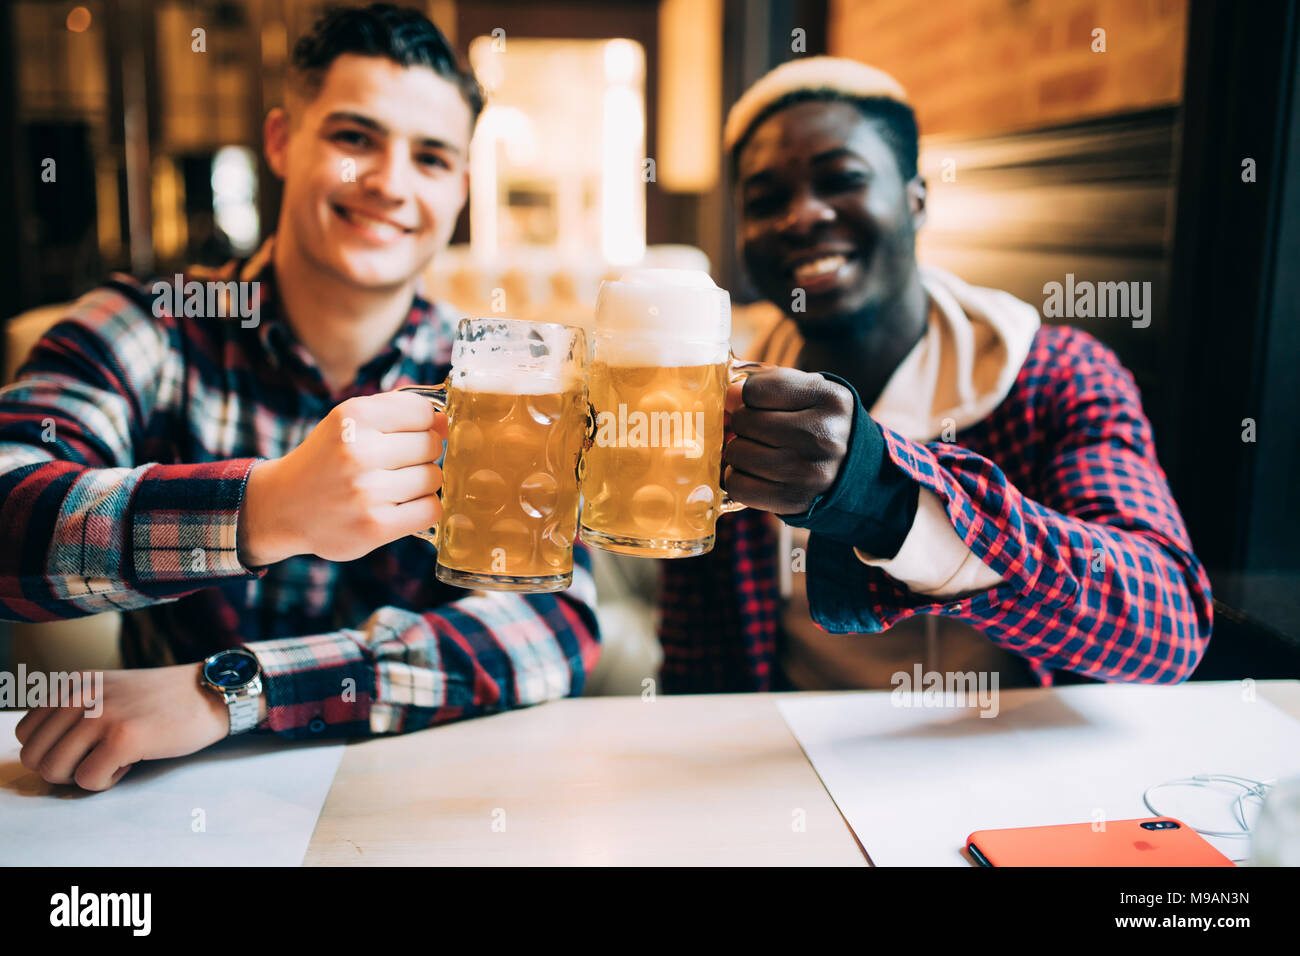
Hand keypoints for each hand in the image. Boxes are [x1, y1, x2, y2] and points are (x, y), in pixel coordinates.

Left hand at [14, 664, 231, 791]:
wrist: (209, 693)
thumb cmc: (160, 700)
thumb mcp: (107, 690)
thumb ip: (73, 710)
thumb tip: (42, 754)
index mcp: (72, 684)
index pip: (26, 735)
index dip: (55, 749)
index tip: (88, 744)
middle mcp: (81, 695)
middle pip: (34, 757)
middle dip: (64, 768)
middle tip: (99, 756)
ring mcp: (101, 715)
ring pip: (54, 771)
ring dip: (83, 775)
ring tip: (114, 758)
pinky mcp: (124, 738)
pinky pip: (88, 781)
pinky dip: (107, 781)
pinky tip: (131, 761)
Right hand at [238, 390, 448, 564]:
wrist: (283, 506)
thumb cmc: (330, 458)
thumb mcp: (352, 420)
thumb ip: (399, 410)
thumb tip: (447, 420)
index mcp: (354, 416)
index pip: (424, 412)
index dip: (423, 425)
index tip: (405, 435)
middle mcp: (359, 451)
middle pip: (432, 446)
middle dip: (421, 455)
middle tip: (394, 464)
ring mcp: (367, 491)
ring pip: (434, 478)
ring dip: (421, 483)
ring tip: (392, 486)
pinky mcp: (375, 526)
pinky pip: (431, 510)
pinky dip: (423, 508)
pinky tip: (400, 507)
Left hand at [723, 367, 854, 514]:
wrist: (856, 475)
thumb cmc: (822, 426)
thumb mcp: (810, 395)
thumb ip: (769, 386)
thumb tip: (728, 396)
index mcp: (829, 399)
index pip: (756, 389)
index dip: (749, 396)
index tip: (759, 404)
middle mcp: (821, 435)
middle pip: (744, 421)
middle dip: (743, 424)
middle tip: (759, 431)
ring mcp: (807, 471)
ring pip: (737, 453)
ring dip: (739, 452)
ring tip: (759, 451)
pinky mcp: (793, 500)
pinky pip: (738, 486)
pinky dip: (738, 478)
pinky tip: (755, 473)